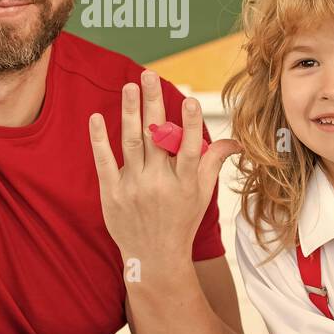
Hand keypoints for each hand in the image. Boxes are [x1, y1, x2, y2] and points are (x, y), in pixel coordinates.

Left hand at [88, 69, 239, 270]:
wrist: (154, 258)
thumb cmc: (181, 222)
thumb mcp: (202, 194)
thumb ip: (213, 162)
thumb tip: (236, 140)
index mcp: (185, 183)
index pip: (190, 148)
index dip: (190, 125)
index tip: (189, 100)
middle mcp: (160, 183)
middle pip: (157, 137)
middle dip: (153, 103)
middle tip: (148, 74)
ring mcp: (134, 188)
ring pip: (132, 142)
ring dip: (129, 112)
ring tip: (129, 86)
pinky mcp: (112, 193)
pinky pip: (104, 162)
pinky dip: (99, 140)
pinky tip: (97, 117)